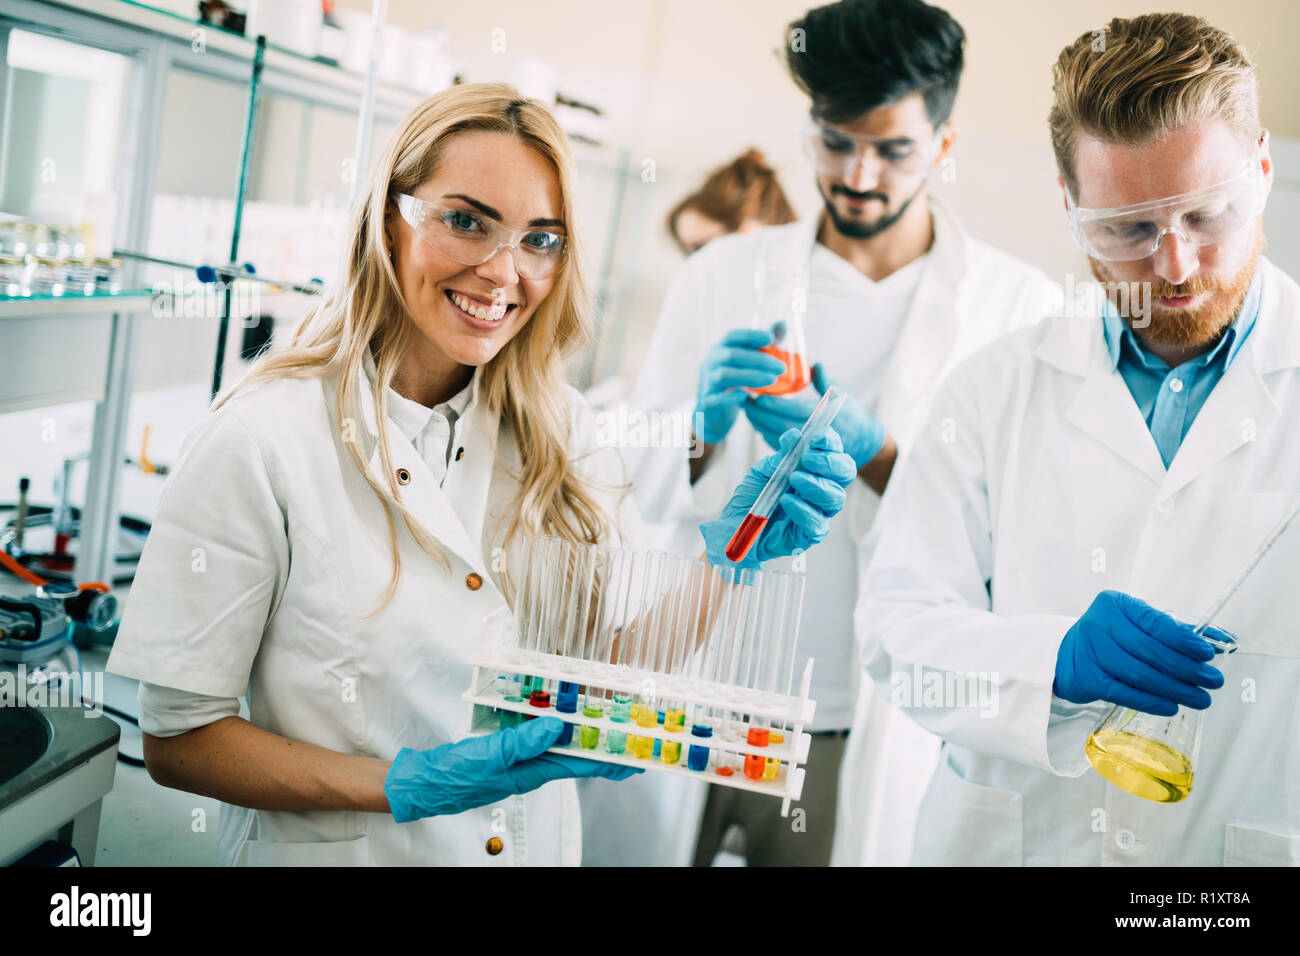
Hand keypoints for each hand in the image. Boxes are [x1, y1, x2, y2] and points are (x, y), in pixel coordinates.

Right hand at [384, 716, 640, 821]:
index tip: (631, 759)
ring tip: (597, 726)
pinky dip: (547, 729)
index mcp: (531, 772)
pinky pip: (533, 739)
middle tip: (624, 739)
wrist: (423, 783)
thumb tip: (557, 728)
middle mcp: (528, 768)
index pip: (577, 766)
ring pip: (553, 747)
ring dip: (576, 738)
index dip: (606, 761)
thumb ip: (524, 741)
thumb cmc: (455, 775)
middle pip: (571, 757)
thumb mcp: (492, 755)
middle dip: (598, 749)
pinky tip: (549, 720)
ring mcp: (515, 761)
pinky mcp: (502, 752)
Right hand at [694, 325, 786, 443]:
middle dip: (759, 360)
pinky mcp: (706, 402)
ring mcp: (707, 382)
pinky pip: (716, 398)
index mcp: (720, 350)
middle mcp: (711, 362)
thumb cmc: (735, 383)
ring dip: (750, 376)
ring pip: (724, 375)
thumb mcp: (747, 363)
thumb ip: (764, 345)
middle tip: (781, 367)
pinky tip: (747, 396)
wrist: (715, 412)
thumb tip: (782, 324)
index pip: (732, 336)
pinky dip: (731, 397)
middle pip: (731, 355)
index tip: (771, 338)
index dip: (751, 335)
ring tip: (772, 380)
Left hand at [699, 426, 855, 567]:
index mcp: (813, 471)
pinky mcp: (808, 534)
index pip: (835, 453)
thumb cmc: (751, 498)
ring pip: (836, 498)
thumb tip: (794, 436)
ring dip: (816, 485)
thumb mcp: (762, 471)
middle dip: (829, 462)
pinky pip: (818, 523)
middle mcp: (821, 489)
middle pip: (845, 473)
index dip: (831, 443)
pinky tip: (786, 501)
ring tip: (793, 479)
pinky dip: (803, 509)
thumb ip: (780, 456)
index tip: (817, 438)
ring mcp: (817, 512)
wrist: (734, 525)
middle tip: (806, 459)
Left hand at [743, 363, 885, 468]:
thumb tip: (814, 364)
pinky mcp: (800, 453)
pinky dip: (764, 432)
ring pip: (774, 436)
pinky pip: (777, 444)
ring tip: (746, 409)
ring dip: (758, 423)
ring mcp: (805, 446)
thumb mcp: (841, 394)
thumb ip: (824, 380)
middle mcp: (812, 434)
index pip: (792, 411)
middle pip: (777, 425)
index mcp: (821, 417)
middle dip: (758, 414)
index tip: (758, 396)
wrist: (862, 444)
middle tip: (744, 401)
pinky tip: (757, 421)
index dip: (773, 405)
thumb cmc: (852, 416)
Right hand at [1053, 591, 1226, 715]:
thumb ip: (1174, 630)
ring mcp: (1090, 653)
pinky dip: (1151, 702)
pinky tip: (1171, 705)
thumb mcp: (1134, 623)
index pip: (1155, 622)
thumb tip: (1223, 640)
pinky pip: (1124, 693)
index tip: (1207, 653)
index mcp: (1115, 604)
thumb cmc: (1110, 637)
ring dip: (1174, 689)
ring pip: (1139, 674)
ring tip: (1200, 698)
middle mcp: (1099, 625)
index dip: (1184, 640)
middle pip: (1149, 651)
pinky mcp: (1087, 679)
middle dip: (1186, 669)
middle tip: (1212, 681)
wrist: (1064, 653)